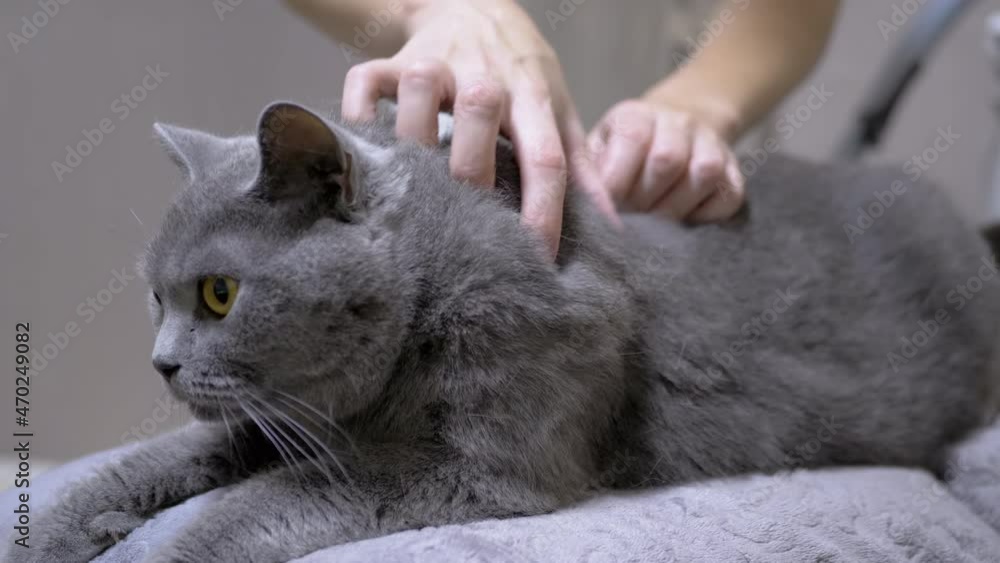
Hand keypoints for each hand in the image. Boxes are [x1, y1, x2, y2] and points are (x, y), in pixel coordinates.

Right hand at [340, 0, 614, 256]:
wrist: (474, 5)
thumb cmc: (521, 71)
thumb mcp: (559, 109)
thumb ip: (581, 166)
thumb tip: (610, 227)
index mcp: (532, 97)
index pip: (545, 157)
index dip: (543, 211)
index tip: (537, 258)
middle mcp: (484, 77)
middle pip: (478, 116)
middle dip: (472, 174)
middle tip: (470, 224)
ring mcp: (436, 65)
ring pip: (419, 92)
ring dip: (413, 139)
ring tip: (416, 184)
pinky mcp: (394, 61)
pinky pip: (365, 81)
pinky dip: (359, 114)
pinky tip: (367, 147)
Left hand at [587, 99, 745, 221]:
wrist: (674, 128)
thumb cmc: (622, 152)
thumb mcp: (597, 152)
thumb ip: (588, 175)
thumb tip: (582, 207)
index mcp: (637, 115)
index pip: (633, 140)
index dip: (616, 182)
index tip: (604, 211)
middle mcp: (678, 122)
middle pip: (668, 159)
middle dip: (643, 200)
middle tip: (627, 221)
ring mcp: (711, 144)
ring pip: (704, 173)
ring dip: (674, 209)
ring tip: (653, 226)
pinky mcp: (733, 171)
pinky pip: (728, 196)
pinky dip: (706, 217)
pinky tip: (682, 222)